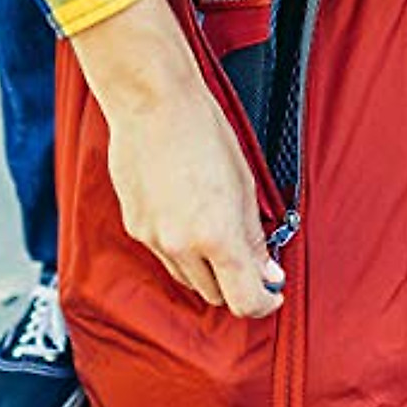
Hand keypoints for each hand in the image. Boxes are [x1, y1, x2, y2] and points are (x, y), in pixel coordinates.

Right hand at [70, 0, 284, 319]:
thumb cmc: (204, 133)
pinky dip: (181, 248)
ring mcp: (154, 239)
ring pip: (187, 278)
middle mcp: (183, 246)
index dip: (264, 302)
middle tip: (248, 257)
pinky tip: (187, 215)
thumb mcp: (245, 185)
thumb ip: (254, 236)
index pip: (245, 301)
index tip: (272, 291)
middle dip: (235, 283)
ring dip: (206, 268)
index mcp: (218, 236)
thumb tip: (267, 271)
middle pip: (215, 295)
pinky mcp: (134, 227)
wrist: (153, 104)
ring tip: (215, 229)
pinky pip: (163, 255)